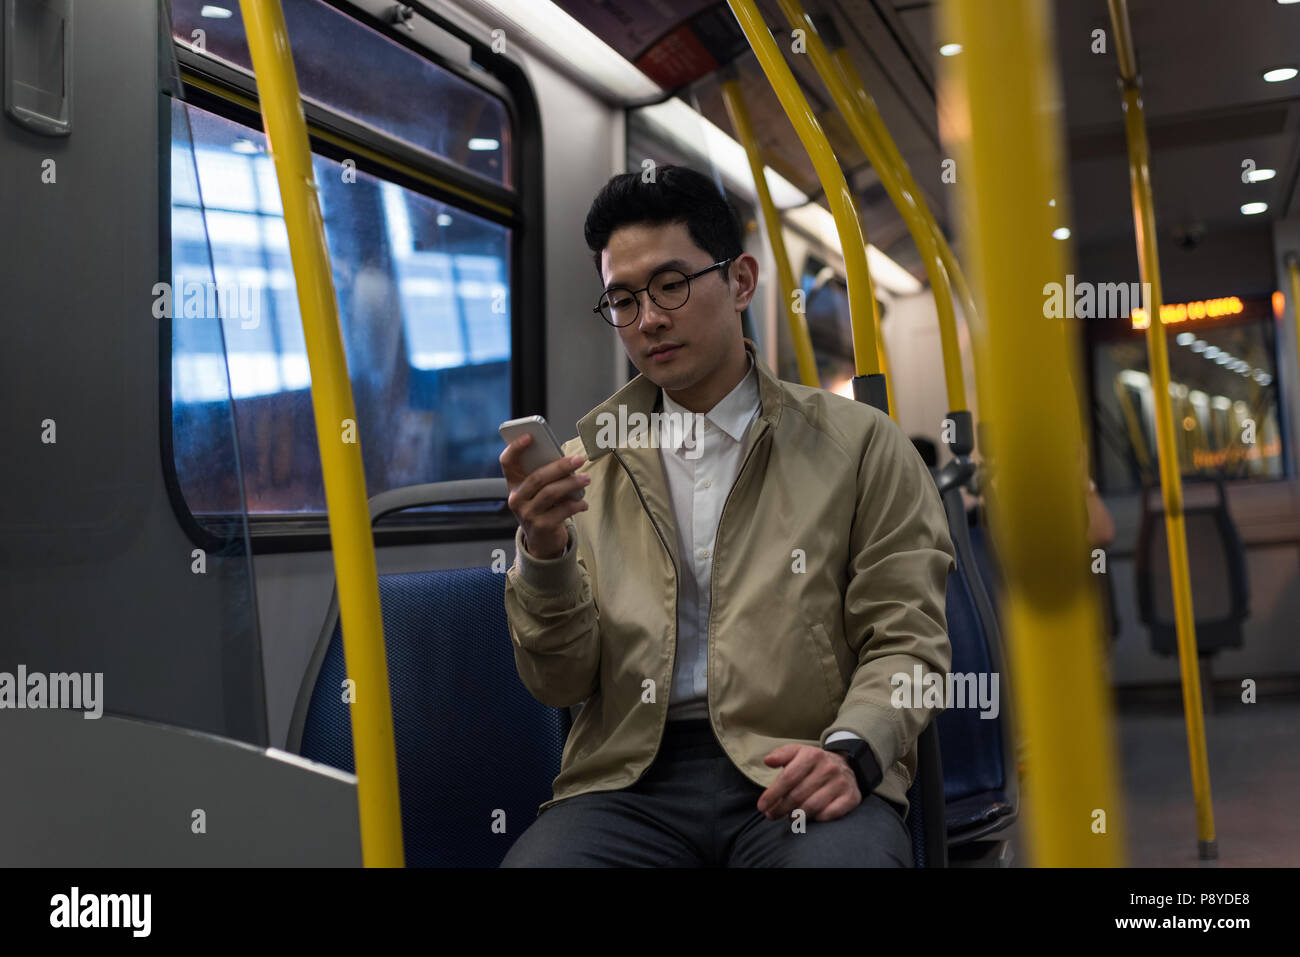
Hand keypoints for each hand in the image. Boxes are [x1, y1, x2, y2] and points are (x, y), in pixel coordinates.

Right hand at [500, 435, 589, 558]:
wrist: (542, 541)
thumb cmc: (544, 507)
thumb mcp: (539, 491)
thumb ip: (546, 476)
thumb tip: (567, 462)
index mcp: (513, 485)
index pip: (507, 462)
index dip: (515, 448)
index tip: (529, 436)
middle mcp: (516, 499)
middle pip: (537, 477)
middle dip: (560, 466)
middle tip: (578, 459)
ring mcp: (527, 514)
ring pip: (550, 493)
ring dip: (571, 483)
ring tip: (586, 479)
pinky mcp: (541, 526)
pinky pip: (562, 510)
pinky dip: (576, 504)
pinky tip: (584, 503)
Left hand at [757, 744, 861, 822]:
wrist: (845, 765)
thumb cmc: (813, 763)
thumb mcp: (798, 752)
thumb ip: (781, 754)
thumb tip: (768, 760)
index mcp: (812, 755)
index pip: (788, 777)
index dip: (772, 794)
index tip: (761, 806)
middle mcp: (828, 768)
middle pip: (798, 795)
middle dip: (780, 808)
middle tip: (771, 815)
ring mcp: (841, 783)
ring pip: (812, 807)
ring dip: (796, 816)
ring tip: (788, 817)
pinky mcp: (851, 797)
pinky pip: (830, 814)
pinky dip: (817, 818)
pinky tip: (810, 817)